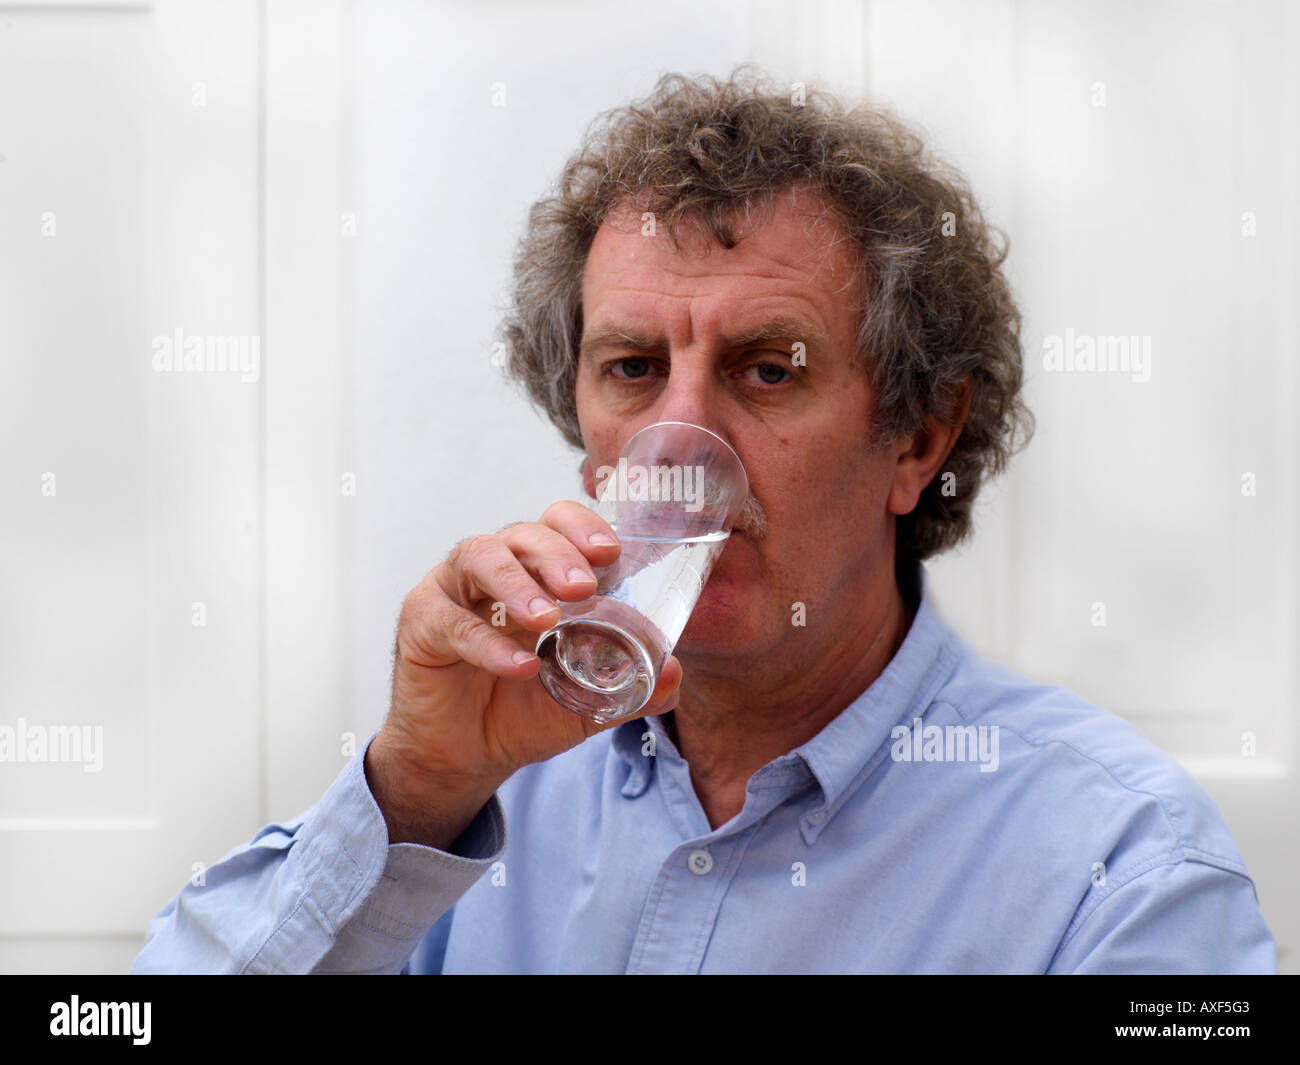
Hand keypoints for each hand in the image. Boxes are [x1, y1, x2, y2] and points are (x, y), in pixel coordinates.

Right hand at [365, 501, 681, 846]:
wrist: (465, 759)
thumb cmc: (521, 711)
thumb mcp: (585, 702)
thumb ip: (630, 689)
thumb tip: (676, 676)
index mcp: (534, 572)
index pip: (556, 524)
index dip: (582, 527)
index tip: (612, 551)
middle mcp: (492, 569)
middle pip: (522, 533)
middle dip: (557, 553)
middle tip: (584, 586)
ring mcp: (452, 591)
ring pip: (480, 557)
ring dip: (517, 583)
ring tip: (546, 619)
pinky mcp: (420, 624)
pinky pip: (452, 623)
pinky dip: (487, 644)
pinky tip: (517, 667)